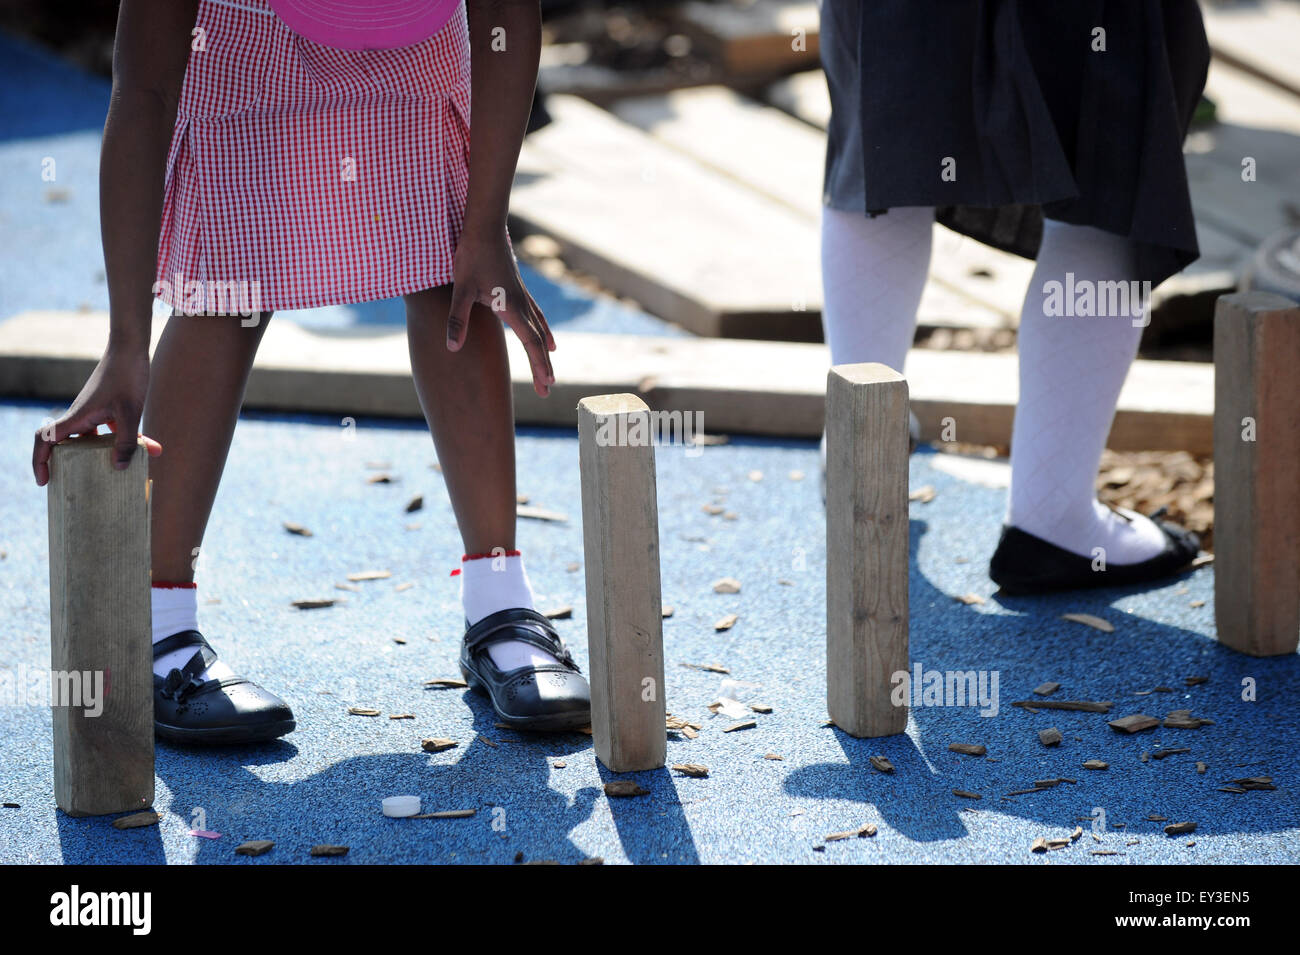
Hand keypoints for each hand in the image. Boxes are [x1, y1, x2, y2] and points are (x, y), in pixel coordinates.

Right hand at [32, 344, 161, 485]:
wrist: (131, 349)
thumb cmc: (127, 376)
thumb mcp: (130, 412)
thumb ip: (126, 440)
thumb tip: (118, 468)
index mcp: (77, 417)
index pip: (45, 440)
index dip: (40, 460)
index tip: (45, 480)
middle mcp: (81, 416)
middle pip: (67, 446)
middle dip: (72, 466)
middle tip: (82, 486)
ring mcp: (94, 412)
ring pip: (94, 441)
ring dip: (106, 456)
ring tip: (119, 473)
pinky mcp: (109, 409)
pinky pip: (111, 431)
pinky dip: (125, 441)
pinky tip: (148, 449)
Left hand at [447, 232, 555, 397]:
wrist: (483, 227)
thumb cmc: (471, 256)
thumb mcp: (461, 290)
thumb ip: (457, 320)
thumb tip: (452, 348)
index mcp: (511, 308)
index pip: (530, 343)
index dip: (539, 365)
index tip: (547, 384)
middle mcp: (522, 304)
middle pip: (538, 341)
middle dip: (543, 366)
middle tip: (547, 389)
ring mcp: (522, 295)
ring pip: (539, 328)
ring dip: (544, 349)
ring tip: (550, 365)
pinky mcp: (517, 288)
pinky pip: (536, 314)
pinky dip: (542, 329)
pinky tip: (545, 334)